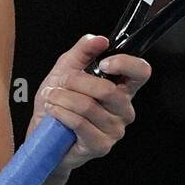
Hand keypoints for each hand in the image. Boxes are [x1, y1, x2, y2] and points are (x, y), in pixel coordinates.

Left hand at [27, 34, 151, 175]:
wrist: (43, 135)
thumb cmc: (59, 103)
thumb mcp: (66, 69)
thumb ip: (83, 51)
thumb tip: (100, 39)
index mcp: (122, 88)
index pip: (141, 72)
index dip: (125, 64)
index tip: (102, 63)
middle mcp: (123, 109)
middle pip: (107, 90)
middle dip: (75, 82)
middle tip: (59, 82)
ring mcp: (115, 129)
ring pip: (88, 106)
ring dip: (62, 98)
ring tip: (51, 97)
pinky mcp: (101, 145)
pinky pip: (80, 123)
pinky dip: (61, 113)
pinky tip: (54, 111)